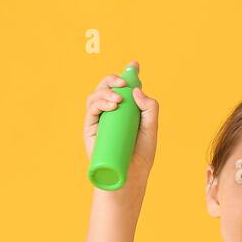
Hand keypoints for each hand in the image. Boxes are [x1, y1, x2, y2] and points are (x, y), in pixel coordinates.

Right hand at [83, 60, 158, 186]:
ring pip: (96, 95)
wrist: (130, 176)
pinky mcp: (91, 129)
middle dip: (113, 79)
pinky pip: (91, 110)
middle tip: (124, 83)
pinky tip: (111, 105)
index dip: (128, 73)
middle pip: (106, 87)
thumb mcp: (151, 129)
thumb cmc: (140, 155)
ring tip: (118, 100)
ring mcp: (100, 120)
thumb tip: (136, 90)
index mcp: (126, 109)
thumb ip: (149, 108)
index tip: (134, 65)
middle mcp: (111, 112)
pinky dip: (99, 103)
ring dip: (105, 91)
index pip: (124, 87)